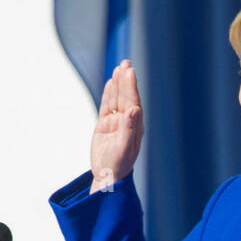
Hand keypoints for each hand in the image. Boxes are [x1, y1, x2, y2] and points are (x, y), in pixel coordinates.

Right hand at [89, 60, 143, 192]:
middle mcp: (127, 122)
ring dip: (118, 84)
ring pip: (116, 99)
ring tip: (119, 68)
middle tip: (126, 63)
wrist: (107, 177)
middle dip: (126, 80)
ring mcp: (116, 123)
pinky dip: (108, 94)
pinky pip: (107, 106)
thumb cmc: (118, 166)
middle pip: (126, 97)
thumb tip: (135, 110)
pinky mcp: (105, 126)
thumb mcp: (124, 148)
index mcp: (135, 126)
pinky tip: (110, 83)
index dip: (131, 86)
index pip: (133, 101)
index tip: (129, 71)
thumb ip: (129, 128)